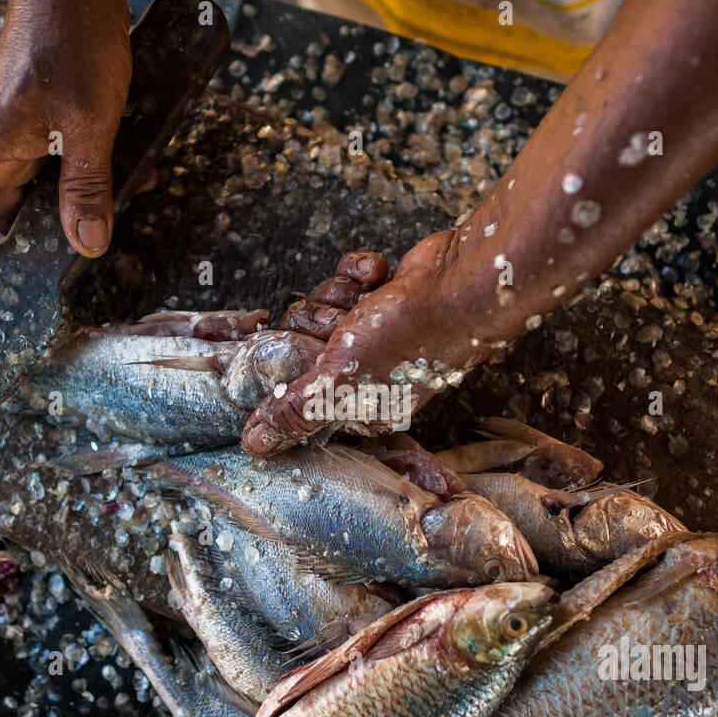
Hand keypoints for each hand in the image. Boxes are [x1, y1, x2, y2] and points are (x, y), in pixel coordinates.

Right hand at [0, 0, 131, 298]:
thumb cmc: (73, 35)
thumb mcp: (90, 119)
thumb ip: (88, 184)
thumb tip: (86, 245)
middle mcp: (1, 141)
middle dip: (19, 249)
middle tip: (37, 288)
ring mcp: (23, 127)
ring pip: (38, 187)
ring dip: (67, 211)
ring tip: (102, 232)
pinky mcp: (47, 114)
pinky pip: (61, 161)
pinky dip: (88, 179)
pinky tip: (130, 182)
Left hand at [242, 230, 466, 454]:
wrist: (461, 283)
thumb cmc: (409, 337)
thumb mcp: (339, 381)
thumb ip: (295, 412)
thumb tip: (256, 444)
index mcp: (356, 407)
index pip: (297, 390)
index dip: (291, 363)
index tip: (304, 351)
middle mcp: (365, 375)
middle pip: (302, 341)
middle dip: (317, 321)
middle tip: (344, 325)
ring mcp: (374, 334)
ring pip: (322, 305)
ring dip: (340, 293)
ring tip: (368, 298)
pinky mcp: (383, 296)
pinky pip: (348, 278)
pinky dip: (361, 272)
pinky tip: (381, 275)